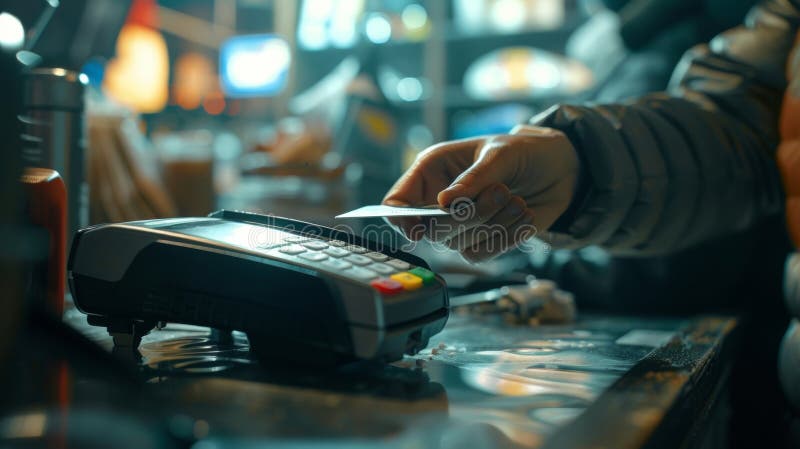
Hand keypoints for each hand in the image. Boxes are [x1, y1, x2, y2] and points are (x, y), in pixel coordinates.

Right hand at [382, 126, 578, 261]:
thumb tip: (444, 202)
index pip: (396, 203)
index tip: (417, 229)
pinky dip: (506, 236)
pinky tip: (522, 214)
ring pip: (458, 243)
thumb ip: (473, 178)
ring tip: (517, 199)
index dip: (399, 218)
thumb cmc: (523, 152)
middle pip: (431, 229)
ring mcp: (459, 225)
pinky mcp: (483, 241)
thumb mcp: (500, 153)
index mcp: (431, 172)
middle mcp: (439, 201)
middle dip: (469, 214)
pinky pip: (481, 254)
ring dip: (494, 222)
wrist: (559, 170)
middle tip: (501, 190)